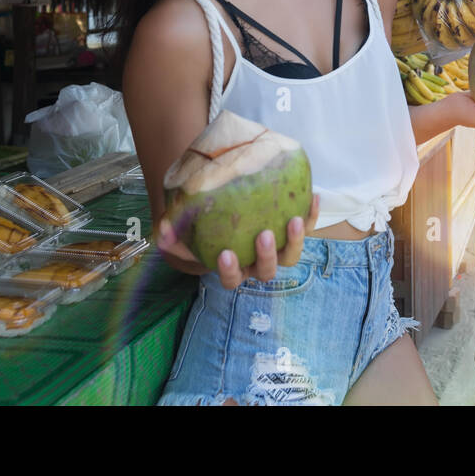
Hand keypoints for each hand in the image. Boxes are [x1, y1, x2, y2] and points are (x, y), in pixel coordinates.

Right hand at [156, 194, 320, 288]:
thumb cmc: (201, 223)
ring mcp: (277, 249)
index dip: (230, 270)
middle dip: (267, 257)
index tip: (225, 254)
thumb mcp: (183, 226)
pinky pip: (306, 227)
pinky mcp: (293, 231)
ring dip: (295, 241)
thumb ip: (171, 231)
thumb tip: (162, 232)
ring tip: (294, 220)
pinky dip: (311, 215)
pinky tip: (312, 197)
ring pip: (291, 255)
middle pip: (266, 271)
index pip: (232, 279)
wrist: (223, 207)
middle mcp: (257, 264)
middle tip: (264, 236)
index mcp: (233, 267)